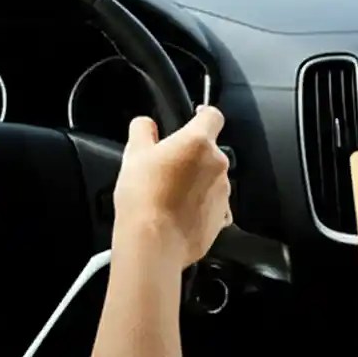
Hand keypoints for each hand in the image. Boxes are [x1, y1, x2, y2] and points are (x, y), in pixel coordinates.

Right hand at [113, 106, 230, 268]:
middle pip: (209, 151)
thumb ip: (142, 130)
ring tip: (170, 196)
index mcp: (198, 142)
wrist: (154, 242)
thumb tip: (146, 123)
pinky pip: (214, 205)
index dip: (204, 114)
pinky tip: (181, 214)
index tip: (195, 117)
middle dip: (192, 156)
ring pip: (212, 178)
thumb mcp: (134, 154)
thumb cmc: (144, 196)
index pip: (213, 116)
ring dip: (197, 182)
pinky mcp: (222, 218)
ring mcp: (224, 193)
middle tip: (167, 168)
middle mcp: (217, 164)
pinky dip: (202, 206)